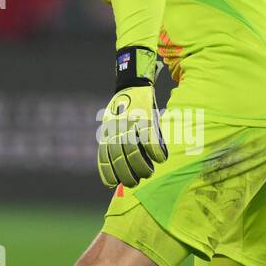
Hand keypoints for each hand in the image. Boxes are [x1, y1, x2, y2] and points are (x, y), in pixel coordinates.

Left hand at [98, 46, 167, 187]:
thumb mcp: (113, 122)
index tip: (113, 184)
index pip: (104, 157)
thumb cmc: (124, 107)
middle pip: (119, 158)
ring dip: (142, 167)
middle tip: (135, 182)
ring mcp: (130, 123)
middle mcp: (116, 128)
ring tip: (148, 173)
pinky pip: (150, 139)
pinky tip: (161, 159)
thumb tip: (117, 164)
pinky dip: (156, 152)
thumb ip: (114, 140)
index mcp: (107, 130)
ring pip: (134, 151)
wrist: (133, 81)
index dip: (108, 173)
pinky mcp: (145, 117)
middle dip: (127, 175)